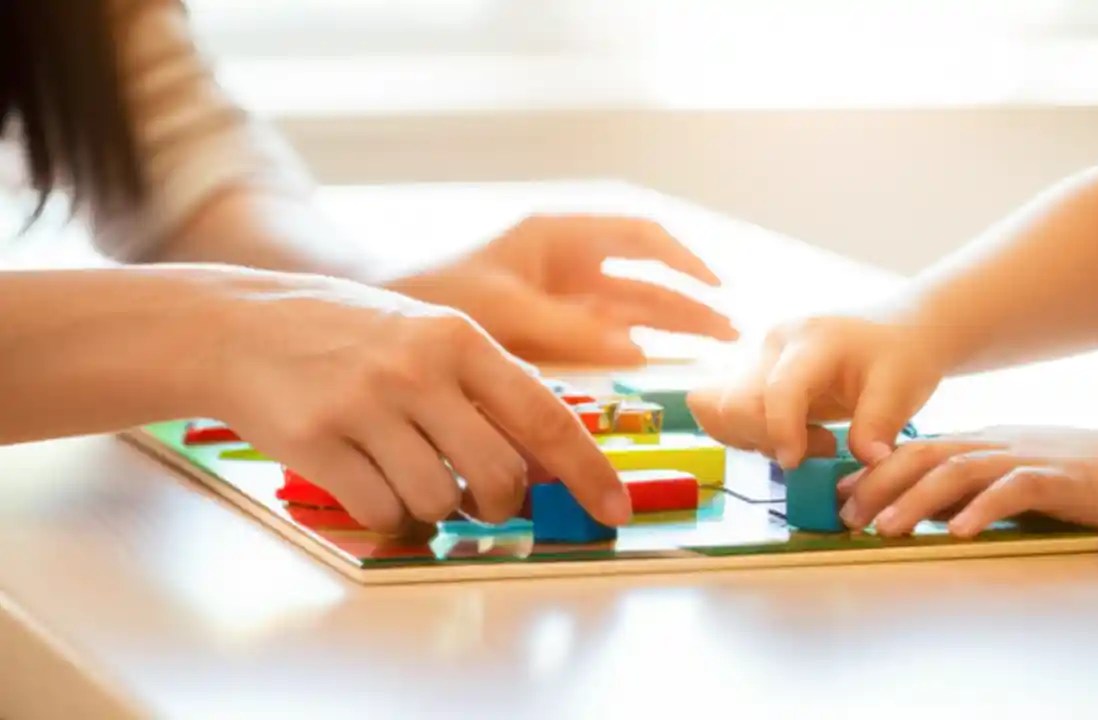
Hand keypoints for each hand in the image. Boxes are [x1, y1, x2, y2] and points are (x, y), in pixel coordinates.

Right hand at [201, 271, 631, 533]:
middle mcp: (418, 369)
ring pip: (438, 502)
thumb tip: (550, 458)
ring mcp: (365, 405)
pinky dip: (388, 515)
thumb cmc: (350, 335)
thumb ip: (489, 388)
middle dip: (499, 505)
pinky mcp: (317, 442)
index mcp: (459, 338)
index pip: (545, 416)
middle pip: (499, 476)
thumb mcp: (428, 335)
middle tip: (480, 501)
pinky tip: (369, 481)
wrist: (241, 326)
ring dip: (435, 510)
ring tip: (409, 476)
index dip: (588, 471)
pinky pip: (382, 512)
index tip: (614, 509)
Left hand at [387, 214, 738, 364]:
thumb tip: (638, 352)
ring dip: (671, 329)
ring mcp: (557, 299)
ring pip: (630, 312)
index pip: (639, 236)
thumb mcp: (503, 309)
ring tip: (714, 352)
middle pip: (644, 279)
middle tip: (730, 336)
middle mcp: (565, 264)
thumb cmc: (434, 297)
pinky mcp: (547, 334)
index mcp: (557, 237)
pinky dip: (634, 352)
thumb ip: (570, 331)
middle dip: (688, 304)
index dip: (683, 259)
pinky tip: (659, 368)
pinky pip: (603, 340)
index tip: (716, 288)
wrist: (380, 324)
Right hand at [688, 313, 947, 467]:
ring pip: (721, 407)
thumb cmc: (901, 356)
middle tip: (820, 445)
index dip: (781, 432)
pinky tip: (786, 435)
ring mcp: (758, 356)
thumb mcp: (903, 388)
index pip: (777, 389)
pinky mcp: (752, 372)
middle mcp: (773, 343)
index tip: (796, 463)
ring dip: (753, 438)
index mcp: (812, 340)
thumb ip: (880, 425)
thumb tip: (866, 461)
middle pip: (736, 402)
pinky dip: (743, 433)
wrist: (895, 330)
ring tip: (806, 439)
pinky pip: (721, 408)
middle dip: (766, 439)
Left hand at [839, 426, 1097, 547]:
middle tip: (846, 515)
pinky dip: (981, 510)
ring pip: (958, 470)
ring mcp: (1034, 457)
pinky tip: (956, 532)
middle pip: (926, 454)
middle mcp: (1005, 443)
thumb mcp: (1030, 484)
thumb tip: (935, 513)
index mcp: (993, 443)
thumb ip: (985, 491)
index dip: (876, 472)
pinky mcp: (1066, 480)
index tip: (841, 497)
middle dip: (879, 483)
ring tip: (885, 527)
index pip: (921, 451)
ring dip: (915, 499)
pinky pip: (1014, 491)